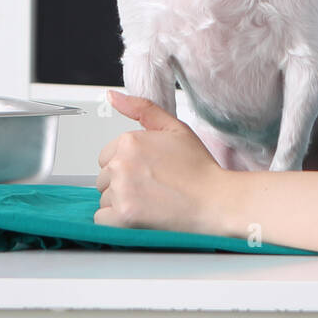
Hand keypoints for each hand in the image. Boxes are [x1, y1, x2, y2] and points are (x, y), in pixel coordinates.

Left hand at [95, 91, 226, 234]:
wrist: (215, 201)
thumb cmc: (198, 168)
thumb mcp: (175, 128)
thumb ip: (141, 109)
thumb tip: (112, 96)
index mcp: (130, 141)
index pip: (107, 156)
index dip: (129, 165)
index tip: (148, 171)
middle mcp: (121, 164)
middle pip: (104, 177)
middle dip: (123, 183)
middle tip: (152, 187)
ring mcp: (121, 191)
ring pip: (104, 199)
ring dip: (122, 202)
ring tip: (151, 202)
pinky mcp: (123, 216)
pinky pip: (103, 219)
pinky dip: (118, 221)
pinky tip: (141, 216)